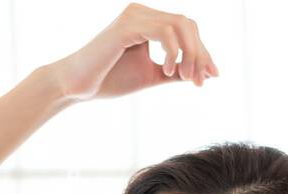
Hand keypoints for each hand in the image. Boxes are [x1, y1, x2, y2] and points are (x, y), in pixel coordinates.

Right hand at [47, 3, 219, 101]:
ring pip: (180, 25)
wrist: (77, 86)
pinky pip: (163, 32)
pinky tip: (169, 71)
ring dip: (190, 54)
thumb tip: (205, 73)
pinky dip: (173, 52)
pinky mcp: (127, 27)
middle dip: (200, 54)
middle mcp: (141, 12)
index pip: (186, 28)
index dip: (203, 51)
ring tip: (184, 78)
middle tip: (199, 81)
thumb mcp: (150, 75)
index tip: (210, 77)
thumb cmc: (108, 80)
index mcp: (147, 21)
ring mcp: (134, 16)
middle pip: (188, 24)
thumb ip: (175, 72)